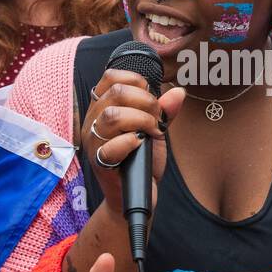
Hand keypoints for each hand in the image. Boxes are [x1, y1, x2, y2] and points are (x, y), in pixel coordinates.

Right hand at [82, 69, 183, 213]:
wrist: (139, 194)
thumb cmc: (143, 161)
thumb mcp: (157, 131)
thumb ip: (165, 111)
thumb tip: (178, 92)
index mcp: (103, 108)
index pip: (111, 77)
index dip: (136, 81)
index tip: (151, 99)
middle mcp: (94, 122)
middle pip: (115, 92)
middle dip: (146, 101)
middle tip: (157, 119)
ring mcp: (94, 143)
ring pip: (112, 115)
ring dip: (141, 120)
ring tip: (152, 132)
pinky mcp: (99, 163)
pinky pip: (110, 147)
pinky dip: (131, 142)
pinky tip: (140, 146)